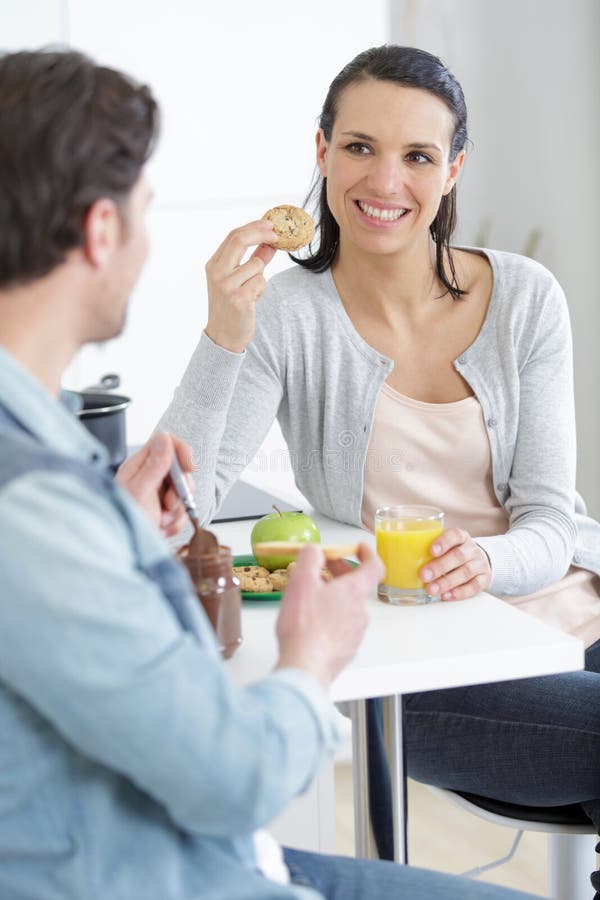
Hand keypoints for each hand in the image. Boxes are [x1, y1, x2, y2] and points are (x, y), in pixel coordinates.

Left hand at [115, 432, 194, 537]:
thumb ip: (154, 465)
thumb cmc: (124, 521)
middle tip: (167, 504)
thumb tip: (165, 439)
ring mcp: (157, 494)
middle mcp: (149, 477)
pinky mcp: (164, 511)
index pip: (166, 443)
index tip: (189, 468)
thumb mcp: (140, 492)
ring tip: (161, 520)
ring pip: (185, 492)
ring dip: (177, 510)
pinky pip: (184, 511)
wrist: (123, 552)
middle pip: (180, 470)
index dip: (181, 452)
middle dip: (180, 490)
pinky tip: (162, 529)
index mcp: (139, 466)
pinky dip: (177, 522)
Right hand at [204, 219, 277, 352]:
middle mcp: (217, 272)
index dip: (253, 227)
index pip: (233, 236)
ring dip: (260, 276)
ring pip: (257, 265)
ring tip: (251, 291)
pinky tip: (252, 301)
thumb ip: (254, 260)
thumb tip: (270, 243)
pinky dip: (260, 289)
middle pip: (239, 240)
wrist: (224, 337)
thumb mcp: (239, 280)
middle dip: (261, 233)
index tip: (270, 224)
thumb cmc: (232, 307)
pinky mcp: (238, 298)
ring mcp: (226, 285)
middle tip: (277, 234)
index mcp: (214, 265)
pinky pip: (260, 282)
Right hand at [275, 543, 383, 688]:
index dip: (367, 554)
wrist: (305, 667)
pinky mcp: (346, 649)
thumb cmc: (304, 626)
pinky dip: (331, 617)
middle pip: (357, 586)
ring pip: (348, 607)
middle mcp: (361, 612)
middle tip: (323, 568)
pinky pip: (342, 626)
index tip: (359, 548)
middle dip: (341, 573)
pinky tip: (311, 621)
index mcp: (354, 592)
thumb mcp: (301, 581)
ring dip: (334, 596)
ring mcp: (355, 633)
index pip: (374, 566)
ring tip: (311, 596)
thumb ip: (310, 558)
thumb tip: (315, 550)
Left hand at [419, 528, 491, 600]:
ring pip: (465, 572)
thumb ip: (426, 548)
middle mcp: (472, 549)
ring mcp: (479, 564)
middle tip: (424, 576)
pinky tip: (447, 595)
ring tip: (431, 589)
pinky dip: (460, 592)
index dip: (444, 542)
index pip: (455, 535)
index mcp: (461, 537)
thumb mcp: (444, 546)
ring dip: (447, 582)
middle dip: (440, 567)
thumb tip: (397, 554)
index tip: (432, 551)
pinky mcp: (484, 579)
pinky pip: (474, 587)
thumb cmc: (453, 553)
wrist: (478, 561)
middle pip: (458, 556)